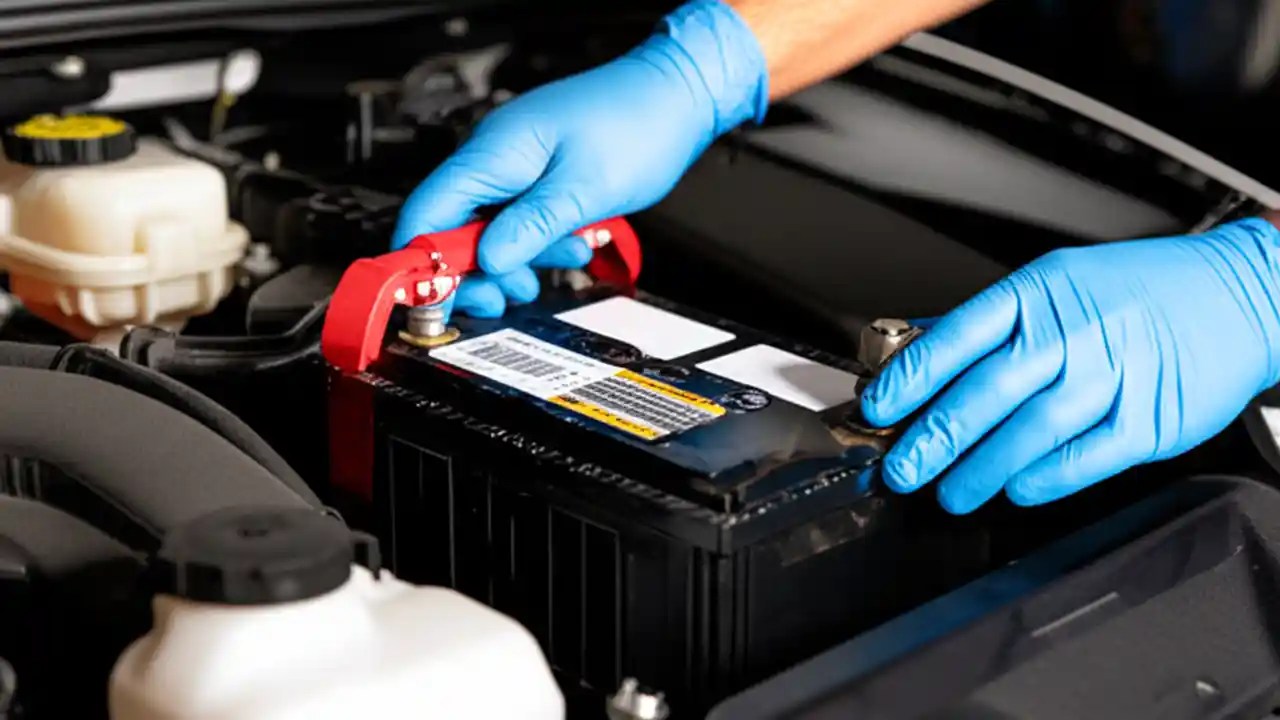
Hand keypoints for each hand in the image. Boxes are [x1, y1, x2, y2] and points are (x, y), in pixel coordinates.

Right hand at [391, 0, 767, 316]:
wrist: (676, 95)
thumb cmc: (637, 125)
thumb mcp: (584, 190)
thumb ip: (531, 228)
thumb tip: (489, 262)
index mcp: (491, 154)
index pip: (426, 214)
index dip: (423, 263)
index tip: (435, 300)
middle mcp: (493, 159)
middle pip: (452, 230)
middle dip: (477, 272)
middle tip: (504, 297)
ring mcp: (513, 168)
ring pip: (488, 232)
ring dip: (517, 260)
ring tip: (558, 262)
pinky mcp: (535, 179)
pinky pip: (518, 222)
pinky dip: (538, 244)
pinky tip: (569, 247)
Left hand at [861, 218, 1279, 513]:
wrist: (1238, 295)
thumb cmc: (1135, 291)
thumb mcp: (1056, 282)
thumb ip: (989, 324)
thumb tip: (916, 354)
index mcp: (1040, 292)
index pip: (960, 335)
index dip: (913, 375)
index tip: (880, 406)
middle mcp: (1073, 332)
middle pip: (988, 390)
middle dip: (935, 435)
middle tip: (901, 467)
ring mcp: (1113, 375)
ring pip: (1032, 429)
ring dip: (980, 468)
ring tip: (948, 492)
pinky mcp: (1149, 418)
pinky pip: (1086, 456)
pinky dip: (1044, 478)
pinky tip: (1015, 489)